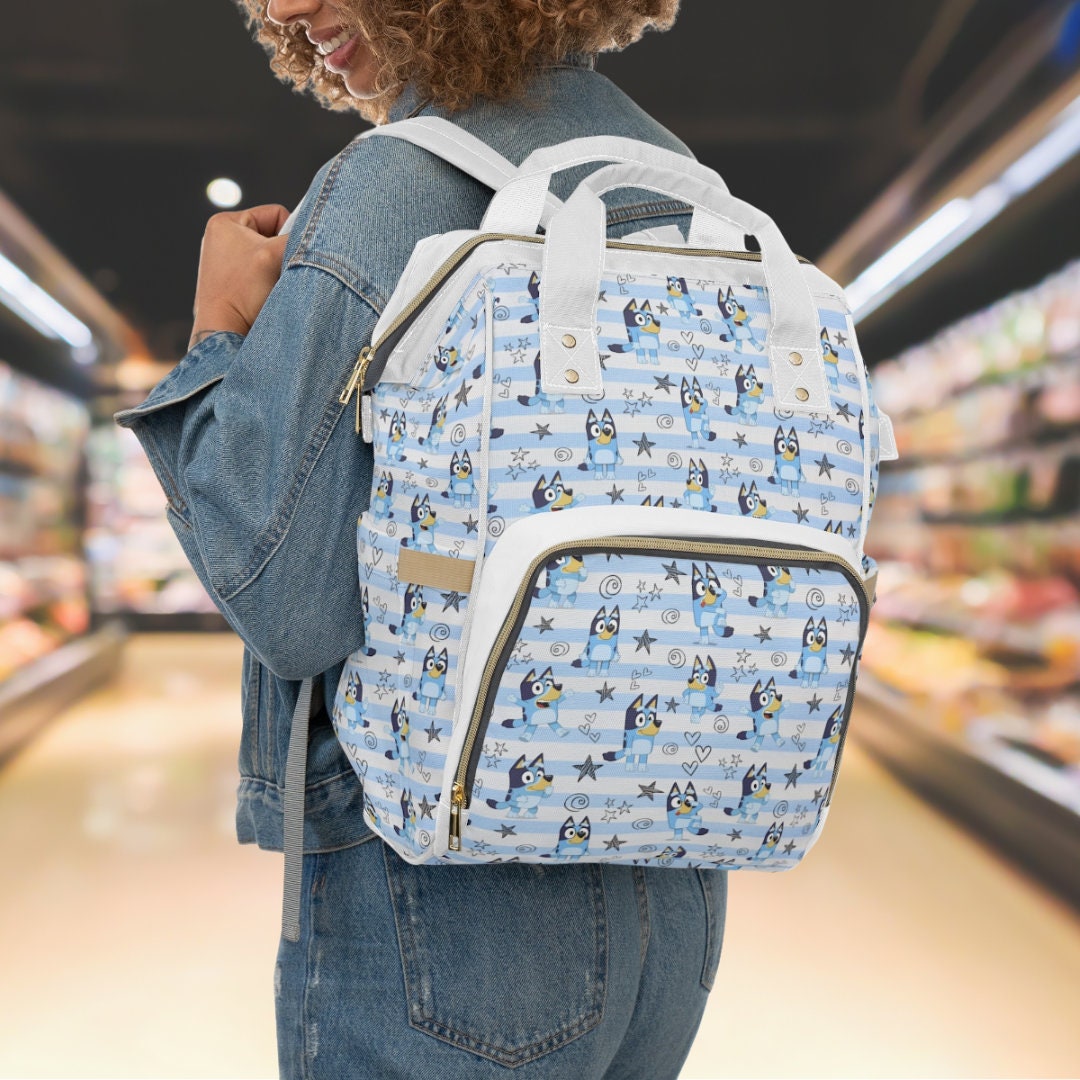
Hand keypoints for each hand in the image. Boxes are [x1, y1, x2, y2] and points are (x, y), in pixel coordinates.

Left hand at [188, 203, 290, 349]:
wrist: (224, 335)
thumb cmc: (242, 294)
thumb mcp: (275, 255)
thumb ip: (299, 238)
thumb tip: (322, 234)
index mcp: (225, 223)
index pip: (276, 213)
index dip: (290, 233)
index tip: (286, 256)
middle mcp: (223, 240)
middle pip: (275, 237)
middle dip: (283, 255)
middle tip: (279, 273)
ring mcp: (227, 263)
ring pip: (272, 259)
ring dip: (279, 272)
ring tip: (271, 288)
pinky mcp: (234, 284)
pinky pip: (264, 276)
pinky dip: (271, 285)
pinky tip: (265, 298)